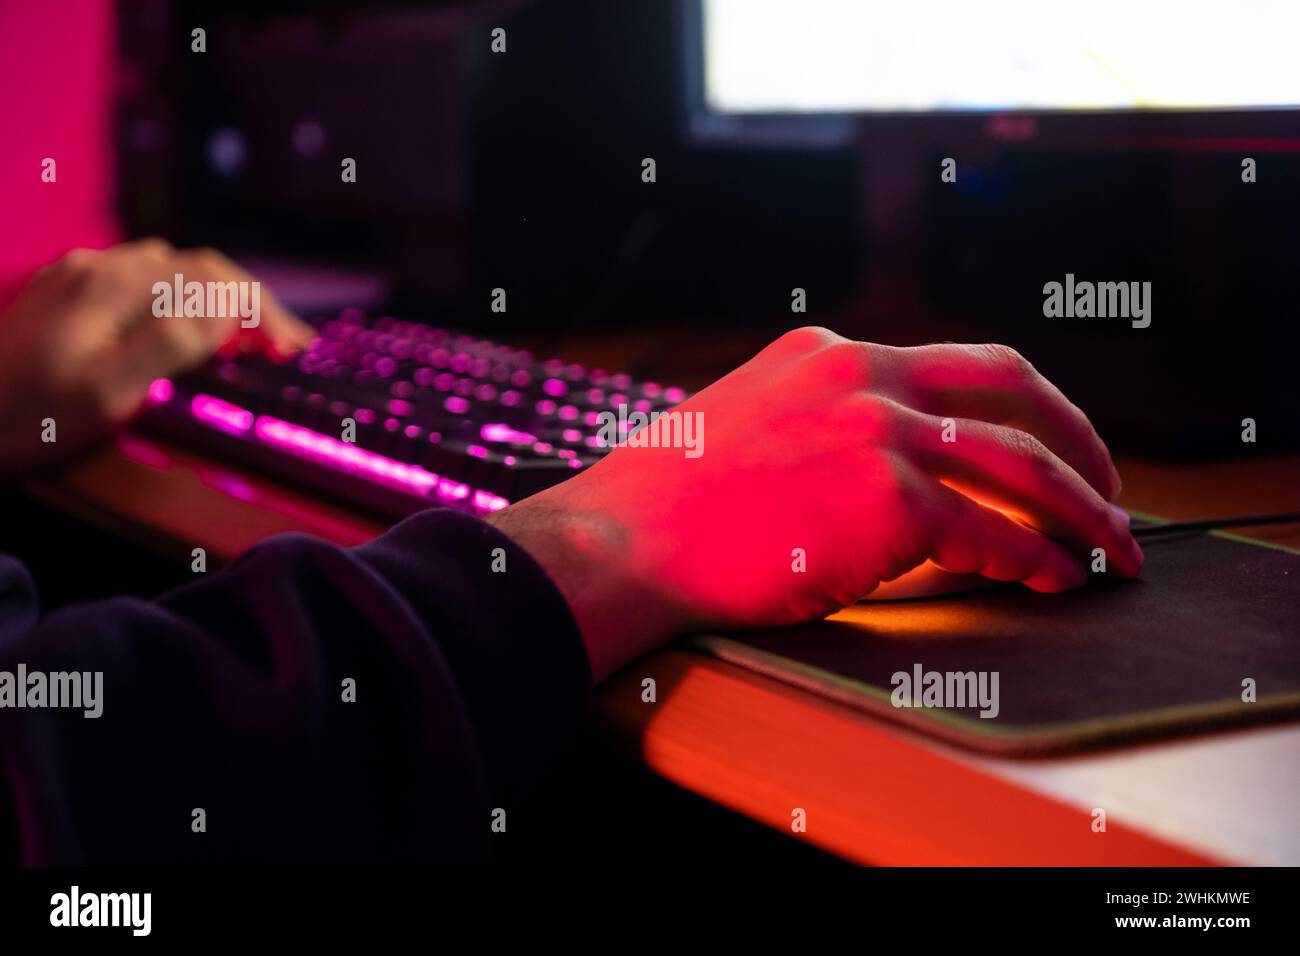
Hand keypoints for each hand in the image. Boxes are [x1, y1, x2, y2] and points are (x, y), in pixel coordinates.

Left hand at [0, 239, 312, 477]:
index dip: (261, 308)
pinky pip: (139, 278)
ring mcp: (77, 274)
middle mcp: (97, 266)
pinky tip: (189, 325)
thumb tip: (223, 315)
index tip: (292, 348)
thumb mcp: (104, 397)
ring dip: (217, 295)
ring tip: (248, 335)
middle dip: (248, 300)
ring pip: (170, 268)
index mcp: (112, 287)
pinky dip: (181, 297)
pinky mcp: (65, 290)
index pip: (211, 277)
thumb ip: (168, 347)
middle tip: (286, 344)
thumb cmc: (28, 421)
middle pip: (195, 266)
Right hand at [489, 326, 1141, 679]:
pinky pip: (993, 532)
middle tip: (1106, 480)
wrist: (621, 541)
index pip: (948, 365)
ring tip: (1114, 543)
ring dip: (1082, 507)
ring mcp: (880, 433)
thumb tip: (864, 466)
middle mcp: (863, 377)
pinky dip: (1036, 558)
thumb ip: (812, 420)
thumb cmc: (664, 500)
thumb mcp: (740, 419)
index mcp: (826, 353)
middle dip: (1075, 435)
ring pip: (1020, 462)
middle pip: (1010, 388)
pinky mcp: (889, 501)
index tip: (1036, 439)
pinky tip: (1057, 577)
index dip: (1011, 405)